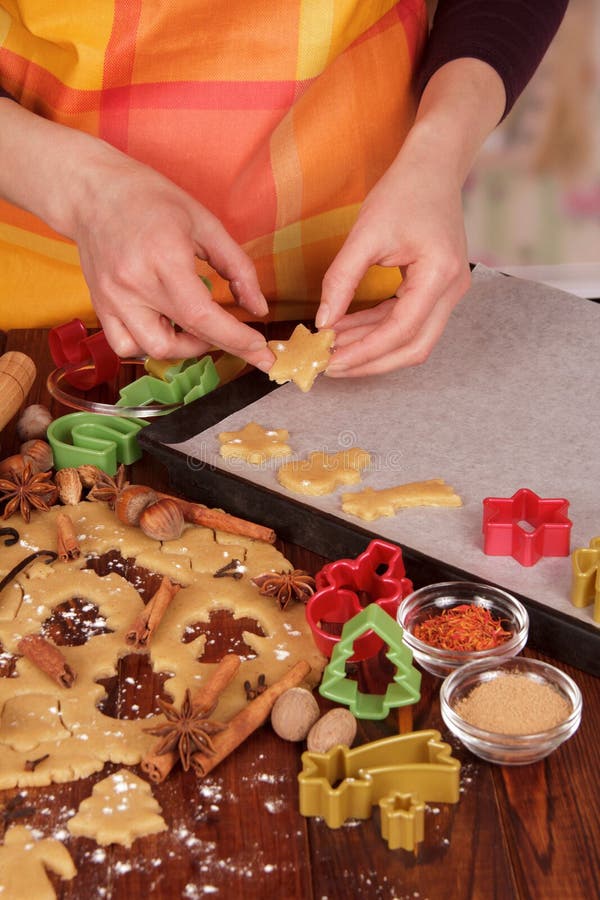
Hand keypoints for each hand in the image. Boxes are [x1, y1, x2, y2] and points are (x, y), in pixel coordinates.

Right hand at [71, 148, 273, 366]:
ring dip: (184, 348)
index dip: (235, 338)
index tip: (260, 351)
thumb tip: (258, 308)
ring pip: (153, 350)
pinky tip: (166, 328)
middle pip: (181, 339)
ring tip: (197, 328)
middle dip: (220, 346)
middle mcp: (134, 283)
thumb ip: (237, 268)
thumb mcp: (205, 224)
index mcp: (164, 257)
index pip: (202, 316)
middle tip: (238, 338)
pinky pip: (126, 345)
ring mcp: (113, 298)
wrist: (93, 191)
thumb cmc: (151, 200)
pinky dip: (150, 346)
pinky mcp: (100, 305)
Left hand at [315, 59, 506, 377]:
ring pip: (412, 339)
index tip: (330, 361)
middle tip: (330, 366)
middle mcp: (452, 290)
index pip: (400, 332)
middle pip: (414, 348)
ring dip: (372, 348)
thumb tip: (323, 322)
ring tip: (332, 349)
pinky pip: (408, 321)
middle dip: (370, 362)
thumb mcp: (366, 234)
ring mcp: (448, 292)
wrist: (434, 165)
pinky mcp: (437, 289)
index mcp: (439, 275)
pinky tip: (348, 330)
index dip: (364, 353)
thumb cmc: (404, 190)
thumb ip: (342, 281)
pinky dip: (378, 330)